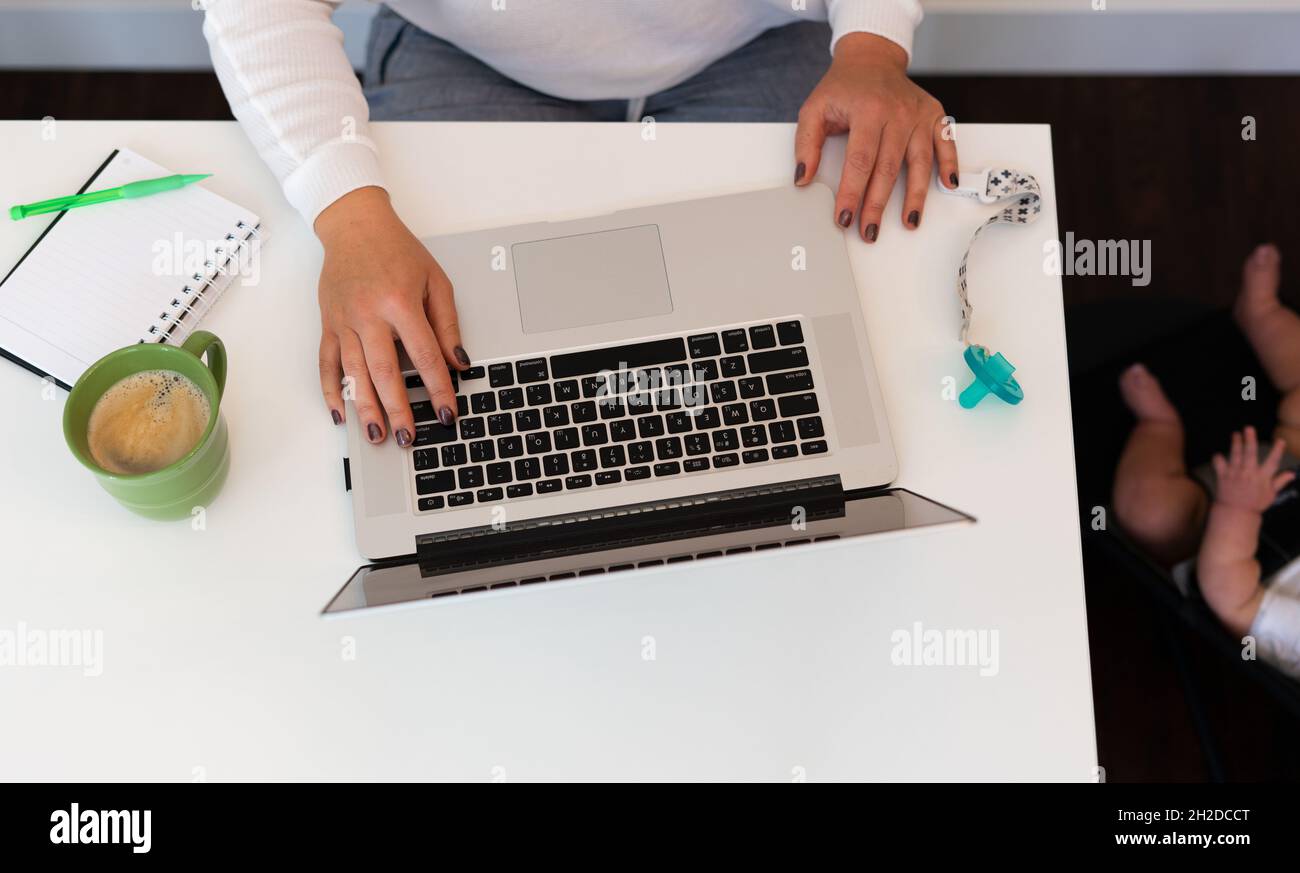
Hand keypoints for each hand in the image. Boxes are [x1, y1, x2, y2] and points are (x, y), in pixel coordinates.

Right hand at [315, 186, 468, 445]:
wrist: (354, 226)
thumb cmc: (397, 250)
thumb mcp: (435, 280)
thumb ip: (447, 324)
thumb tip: (459, 362)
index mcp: (400, 303)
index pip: (424, 355)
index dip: (438, 388)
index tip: (448, 412)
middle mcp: (369, 314)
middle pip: (384, 372)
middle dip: (398, 409)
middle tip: (408, 437)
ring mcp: (344, 321)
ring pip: (353, 373)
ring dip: (365, 408)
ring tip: (377, 434)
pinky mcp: (328, 324)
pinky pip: (326, 363)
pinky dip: (330, 390)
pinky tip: (339, 413)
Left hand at [794, 32, 957, 241]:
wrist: (871, 59)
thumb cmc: (843, 87)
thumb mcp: (814, 108)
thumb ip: (806, 144)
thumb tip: (802, 179)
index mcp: (867, 110)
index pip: (860, 161)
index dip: (852, 193)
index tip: (845, 218)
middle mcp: (897, 112)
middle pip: (888, 168)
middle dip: (878, 204)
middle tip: (869, 231)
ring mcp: (918, 114)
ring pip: (920, 162)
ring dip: (916, 196)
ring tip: (910, 221)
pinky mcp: (934, 115)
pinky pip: (946, 142)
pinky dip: (949, 164)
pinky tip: (948, 185)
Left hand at [1211, 427, 1294, 512]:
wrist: (1236, 513)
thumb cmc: (1255, 503)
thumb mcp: (1271, 494)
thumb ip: (1280, 482)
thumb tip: (1292, 473)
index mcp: (1262, 478)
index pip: (1272, 462)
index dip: (1277, 451)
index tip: (1280, 441)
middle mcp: (1249, 474)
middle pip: (1250, 454)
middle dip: (1250, 440)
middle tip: (1249, 428)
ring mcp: (1235, 475)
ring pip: (1235, 456)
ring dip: (1236, 444)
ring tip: (1236, 434)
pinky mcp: (1223, 477)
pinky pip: (1219, 465)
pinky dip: (1218, 459)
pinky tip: (1218, 454)